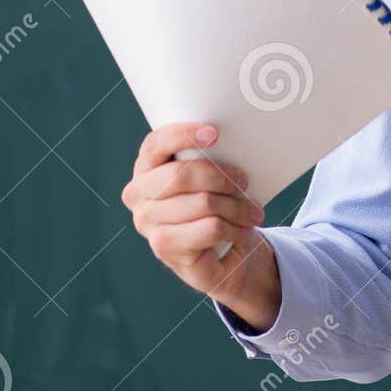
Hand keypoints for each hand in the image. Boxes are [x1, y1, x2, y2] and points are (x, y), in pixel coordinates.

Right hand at [121, 123, 282, 331]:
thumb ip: (209, 160)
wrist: (219, 256)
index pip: (156, 144)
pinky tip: (241, 232)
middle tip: (245, 182)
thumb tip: (235, 146)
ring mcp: (147, 223)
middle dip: (221, 177)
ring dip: (236, 207)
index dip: (183, 135)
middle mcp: (138, 195)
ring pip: (202, 203)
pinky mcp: (164, 247)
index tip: (214, 134)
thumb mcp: (209, 179)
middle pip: (181, 175)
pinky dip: (233, 229)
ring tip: (252, 212)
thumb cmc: (213, 208)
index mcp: (145, 169)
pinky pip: (209, 228)